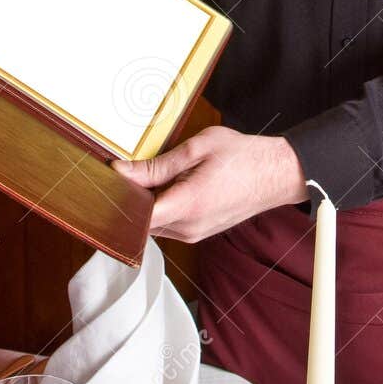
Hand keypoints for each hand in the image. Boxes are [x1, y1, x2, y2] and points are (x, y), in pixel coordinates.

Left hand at [109, 127, 308, 241]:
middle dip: (128, 202)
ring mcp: (195, 234)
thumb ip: (156, 166)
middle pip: (140, 223)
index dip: (115, 205)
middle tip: (121, 174)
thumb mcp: (196, 149)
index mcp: (187, 206)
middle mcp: (188, 228)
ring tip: (146, 177)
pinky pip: (169, 225)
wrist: (277, 173)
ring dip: (146, 206)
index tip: (104, 186)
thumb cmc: (242, 156)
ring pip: (153, 225)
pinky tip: (166, 187)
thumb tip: (121, 172)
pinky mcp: (200, 233)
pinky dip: (161, 209)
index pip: (135, 220)